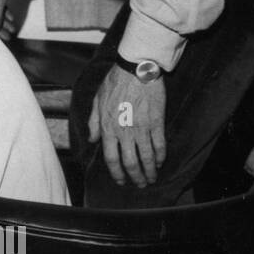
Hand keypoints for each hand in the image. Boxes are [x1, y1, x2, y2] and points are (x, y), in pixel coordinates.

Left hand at [87, 66, 166, 187]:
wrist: (136, 69)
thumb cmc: (115, 82)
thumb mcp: (97, 101)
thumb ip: (94, 122)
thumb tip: (93, 139)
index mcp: (108, 128)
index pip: (111, 158)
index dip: (116, 173)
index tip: (121, 180)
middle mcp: (124, 132)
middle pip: (130, 162)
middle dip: (135, 177)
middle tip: (140, 184)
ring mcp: (141, 128)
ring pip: (146, 157)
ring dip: (149, 171)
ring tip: (152, 179)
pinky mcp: (156, 122)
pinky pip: (159, 144)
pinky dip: (160, 156)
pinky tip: (160, 162)